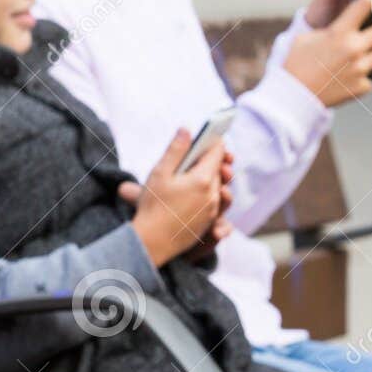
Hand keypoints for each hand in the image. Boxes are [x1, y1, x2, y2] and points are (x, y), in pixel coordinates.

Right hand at [128, 130, 227, 266]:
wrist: (152, 242)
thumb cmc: (153, 207)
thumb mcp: (159, 173)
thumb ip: (176, 150)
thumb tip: (187, 130)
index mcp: (203, 179)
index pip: (217, 153)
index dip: (214, 141)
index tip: (209, 135)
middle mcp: (213, 194)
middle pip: (219, 169)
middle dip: (212, 159)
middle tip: (202, 152)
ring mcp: (213, 210)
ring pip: (218, 186)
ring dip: (211, 177)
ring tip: (198, 173)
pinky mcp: (208, 221)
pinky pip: (214, 202)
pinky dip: (207, 193)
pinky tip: (193, 194)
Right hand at [285, 0, 371, 107]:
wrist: (292, 98)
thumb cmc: (295, 64)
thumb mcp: (305, 39)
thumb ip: (329, 30)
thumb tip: (345, 25)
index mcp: (339, 33)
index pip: (365, 4)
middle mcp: (354, 49)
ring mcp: (361, 69)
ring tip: (362, 51)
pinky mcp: (363, 86)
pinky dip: (363, 74)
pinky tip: (348, 75)